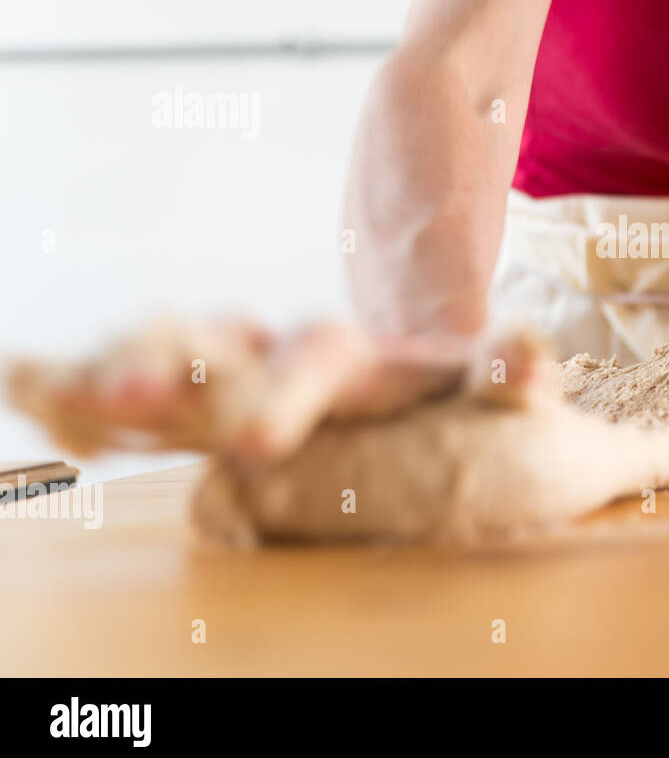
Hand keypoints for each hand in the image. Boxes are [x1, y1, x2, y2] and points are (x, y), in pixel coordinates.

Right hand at [5, 318, 470, 463]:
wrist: (403, 320)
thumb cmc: (443, 365)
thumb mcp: (487, 361)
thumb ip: (512, 364)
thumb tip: (530, 369)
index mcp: (353, 354)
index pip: (316, 366)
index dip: (286, 397)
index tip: (258, 437)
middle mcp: (280, 350)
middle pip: (220, 351)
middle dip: (173, 371)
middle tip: (125, 395)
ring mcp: (238, 361)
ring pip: (162, 351)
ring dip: (108, 369)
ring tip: (43, 389)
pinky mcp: (208, 385)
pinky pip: (138, 382)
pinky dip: (85, 385)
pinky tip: (36, 392)